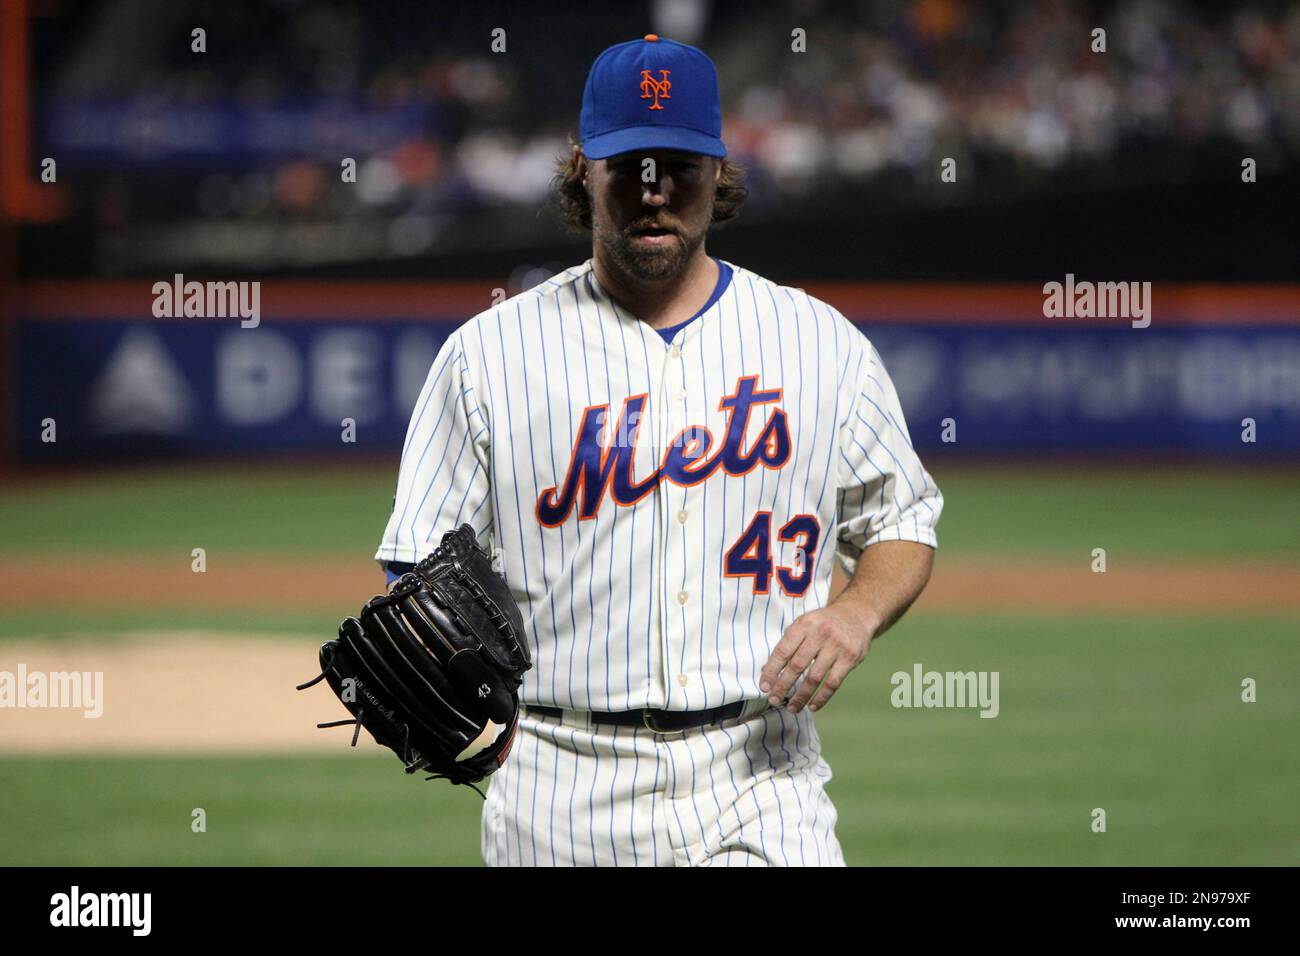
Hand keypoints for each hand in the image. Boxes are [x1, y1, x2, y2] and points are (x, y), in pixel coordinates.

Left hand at [759, 603, 878, 713]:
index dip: (771, 671)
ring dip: (801, 696)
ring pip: (814, 677)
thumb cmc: (823, 624)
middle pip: (797, 665)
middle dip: (783, 686)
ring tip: (792, 708)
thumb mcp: (804, 624)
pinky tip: (812, 706)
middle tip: (773, 700)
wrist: (856, 615)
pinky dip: (821, 698)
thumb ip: (787, 644)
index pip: (783, 651)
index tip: (764, 686)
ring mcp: (837, 646)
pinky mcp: (850, 658)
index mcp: (804, 624)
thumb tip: (766, 670)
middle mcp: (820, 633)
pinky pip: (833, 683)